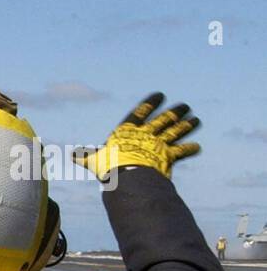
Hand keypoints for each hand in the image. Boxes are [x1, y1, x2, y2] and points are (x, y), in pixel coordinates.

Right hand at [73, 93, 200, 179]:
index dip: (150, 104)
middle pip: (164, 120)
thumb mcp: (95, 160)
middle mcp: (146, 134)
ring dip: (187, 126)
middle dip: (175, 112)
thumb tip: (72, 155)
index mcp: (128, 131)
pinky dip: (189, 149)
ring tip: (196, 120)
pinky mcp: (167, 157)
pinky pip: (181, 151)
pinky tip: (197, 146)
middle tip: (185, 106)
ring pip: (176, 132)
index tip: (160, 95)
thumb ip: (86, 156)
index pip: (140, 113)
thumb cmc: (109, 166)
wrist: (128, 176)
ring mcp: (158, 144)